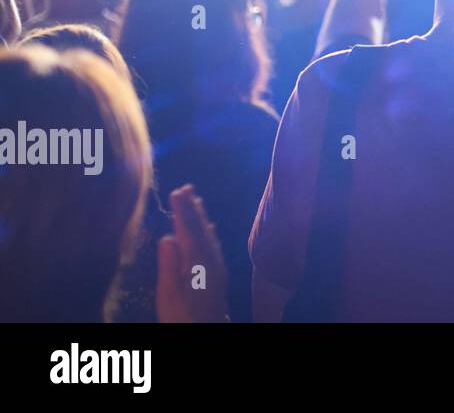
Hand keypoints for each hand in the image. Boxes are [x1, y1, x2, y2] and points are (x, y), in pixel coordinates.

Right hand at [156, 185, 228, 322]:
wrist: (206, 333)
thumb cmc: (183, 317)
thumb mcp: (169, 294)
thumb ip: (169, 265)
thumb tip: (167, 237)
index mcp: (198, 263)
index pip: (190, 231)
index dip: (183, 211)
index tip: (177, 192)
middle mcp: (212, 261)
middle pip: (202, 229)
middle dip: (193, 208)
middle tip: (186, 187)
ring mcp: (217, 267)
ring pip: (209, 235)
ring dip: (201, 217)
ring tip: (195, 199)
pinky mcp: (218, 274)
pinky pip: (213, 245)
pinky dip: (208, 232)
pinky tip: (208, 227)